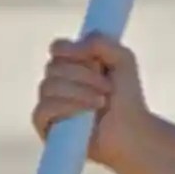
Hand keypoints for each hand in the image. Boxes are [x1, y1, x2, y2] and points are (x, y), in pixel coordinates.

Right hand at [32, 31, 151, 167]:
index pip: (58, 48)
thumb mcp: (123, 59)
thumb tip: (71, 46)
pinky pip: (43, 109)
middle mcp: (57, 82)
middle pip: (53, 66)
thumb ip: (101, 42)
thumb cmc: (127, 97)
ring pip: (48, 86)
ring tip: (101, 101)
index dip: (71, 49)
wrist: (131, 131)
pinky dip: (67, 107)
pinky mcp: (45, 126)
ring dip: (80, 91)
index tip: (94, 59)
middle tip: (108, 86)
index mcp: (73, 64)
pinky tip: (87, 112)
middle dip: (84, 75)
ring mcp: (49, 104)